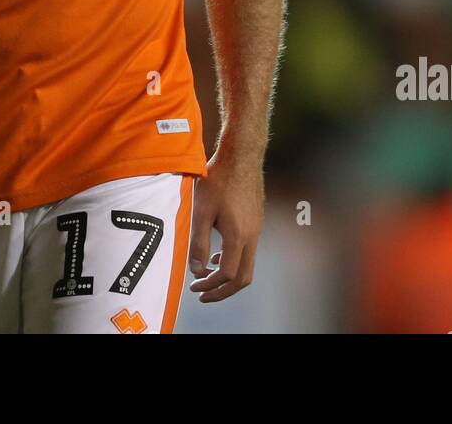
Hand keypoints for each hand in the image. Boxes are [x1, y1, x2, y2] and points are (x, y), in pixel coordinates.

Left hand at [187, 150, 263, 302]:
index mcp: (238, 236)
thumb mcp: (201, 211)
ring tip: (207, 276)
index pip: (228, 275)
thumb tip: (197, 270)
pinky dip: (234, 261)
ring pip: (248, 265)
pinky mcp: (256, 221)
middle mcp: (252, 236)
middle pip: (243, 277)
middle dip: (223, 291)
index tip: (194, 286)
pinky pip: (249, 251)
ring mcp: (257, 229)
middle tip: (203, 294)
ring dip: (229, 276)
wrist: (241, 155)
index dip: (210, 286)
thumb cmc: (217, 179)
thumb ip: (199, 243)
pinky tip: (218, 253)